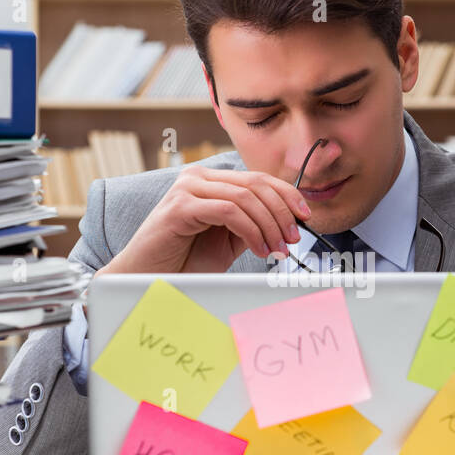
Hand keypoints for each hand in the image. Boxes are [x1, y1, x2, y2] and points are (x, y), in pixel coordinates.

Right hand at [103, 165, 311, 273]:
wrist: (149, 277)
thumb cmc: (184, 260)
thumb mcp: (228, 240)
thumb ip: (252, 224)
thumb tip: (288, 221)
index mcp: (210, 181)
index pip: (257, 178)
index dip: (286, 194)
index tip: (305, 216)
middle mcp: (197, 177)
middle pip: (255, 184)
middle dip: (281, 212)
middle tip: (293, 239)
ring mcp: (187, 188)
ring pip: (245, 198)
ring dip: (269, 226)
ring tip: (277, 249)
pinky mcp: (180, 206)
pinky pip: (229, 212)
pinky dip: (251, 231)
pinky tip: (259, 249)